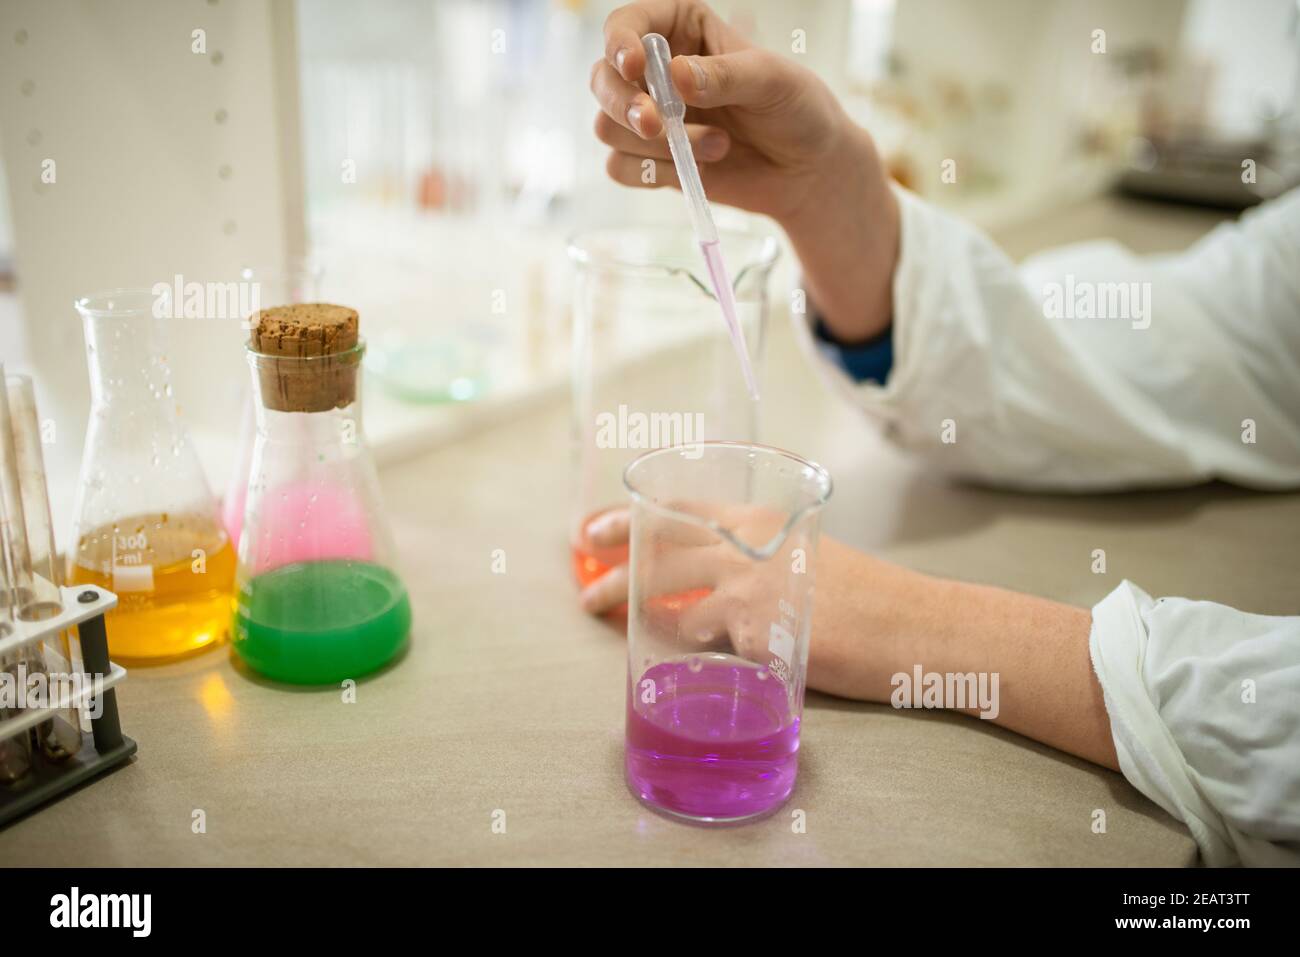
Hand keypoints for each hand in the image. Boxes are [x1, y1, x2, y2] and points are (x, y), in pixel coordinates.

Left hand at [579, 508, 1116, 768]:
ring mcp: (754, 588)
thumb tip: (728, 581)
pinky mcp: (761, 632)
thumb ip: (767, 560)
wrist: (919, 627)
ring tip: (598, 614)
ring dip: (630, 605)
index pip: (686, 507)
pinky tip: (661, 656)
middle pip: (664, 545)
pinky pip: (706, 641)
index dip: (635, 514)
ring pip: (673, 594)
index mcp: (766, 522)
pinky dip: (683, 649)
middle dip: (614, 558)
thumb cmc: (873, 597)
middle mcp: (753, 547)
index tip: (595, 524)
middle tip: (582, 573)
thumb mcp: (814, 557)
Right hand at [592, 0, 852, 224]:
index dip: (619, 42)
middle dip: (624, 104)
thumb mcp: (772, 81)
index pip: (626, 24)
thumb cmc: (798, 110)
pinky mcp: (652, 161)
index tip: (635, 65)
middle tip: (658, 126)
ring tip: (718, 146)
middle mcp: (656, 71)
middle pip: (602, 79)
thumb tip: (674, 77)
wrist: (808, 171)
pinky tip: (701, 168)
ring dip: (656, 145)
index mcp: (681, 29)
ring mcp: (651, 117)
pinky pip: (620, 167)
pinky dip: (654, 173)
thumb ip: (724, 75)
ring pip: (607, 126)